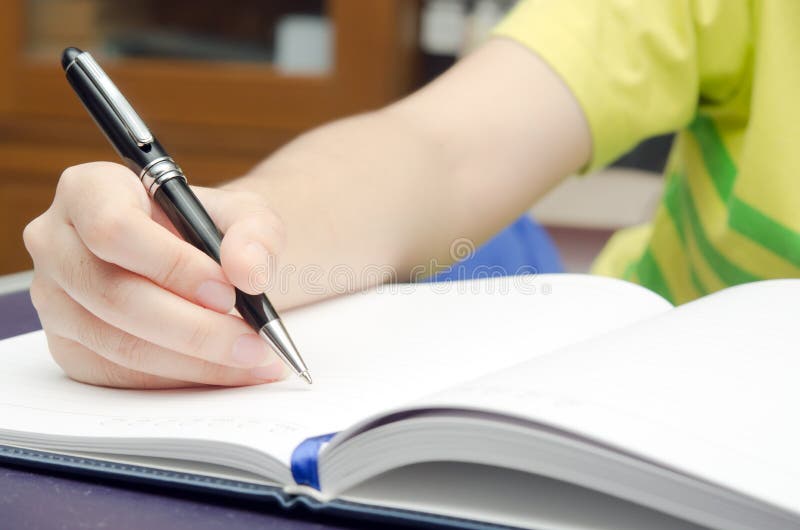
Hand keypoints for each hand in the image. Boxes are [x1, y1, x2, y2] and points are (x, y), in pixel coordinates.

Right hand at [23, 162, 288, 387]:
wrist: (207, 264)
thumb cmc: (217, 231)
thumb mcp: (248, 216)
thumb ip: (255, 235)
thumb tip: (247, 272)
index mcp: (89, 190)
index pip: (113, 229)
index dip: (171, 265)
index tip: (227, 291)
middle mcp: (58, 243)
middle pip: (114, 295)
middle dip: (194, 327)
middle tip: (254, 340)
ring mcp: (56, 300)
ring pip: (120, 344)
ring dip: (197, 361)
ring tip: (256, 359)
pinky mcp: (71, 348)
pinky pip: (122, 375)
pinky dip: (183, 378)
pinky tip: (229, 372)